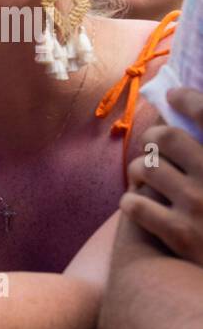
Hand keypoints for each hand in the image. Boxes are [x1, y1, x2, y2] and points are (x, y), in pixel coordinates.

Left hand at [123, 87, 202, 265]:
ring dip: (140, 170)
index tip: (173, 94)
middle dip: (154, 139)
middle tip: (155, 145)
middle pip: (165, 137)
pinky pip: (134, 204)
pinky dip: (131, 203)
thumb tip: (186, 129)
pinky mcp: (181, 234)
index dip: (188, 98)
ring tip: (146, 176)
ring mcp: (200, 206)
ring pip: (144, 168)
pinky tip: (137, 205)